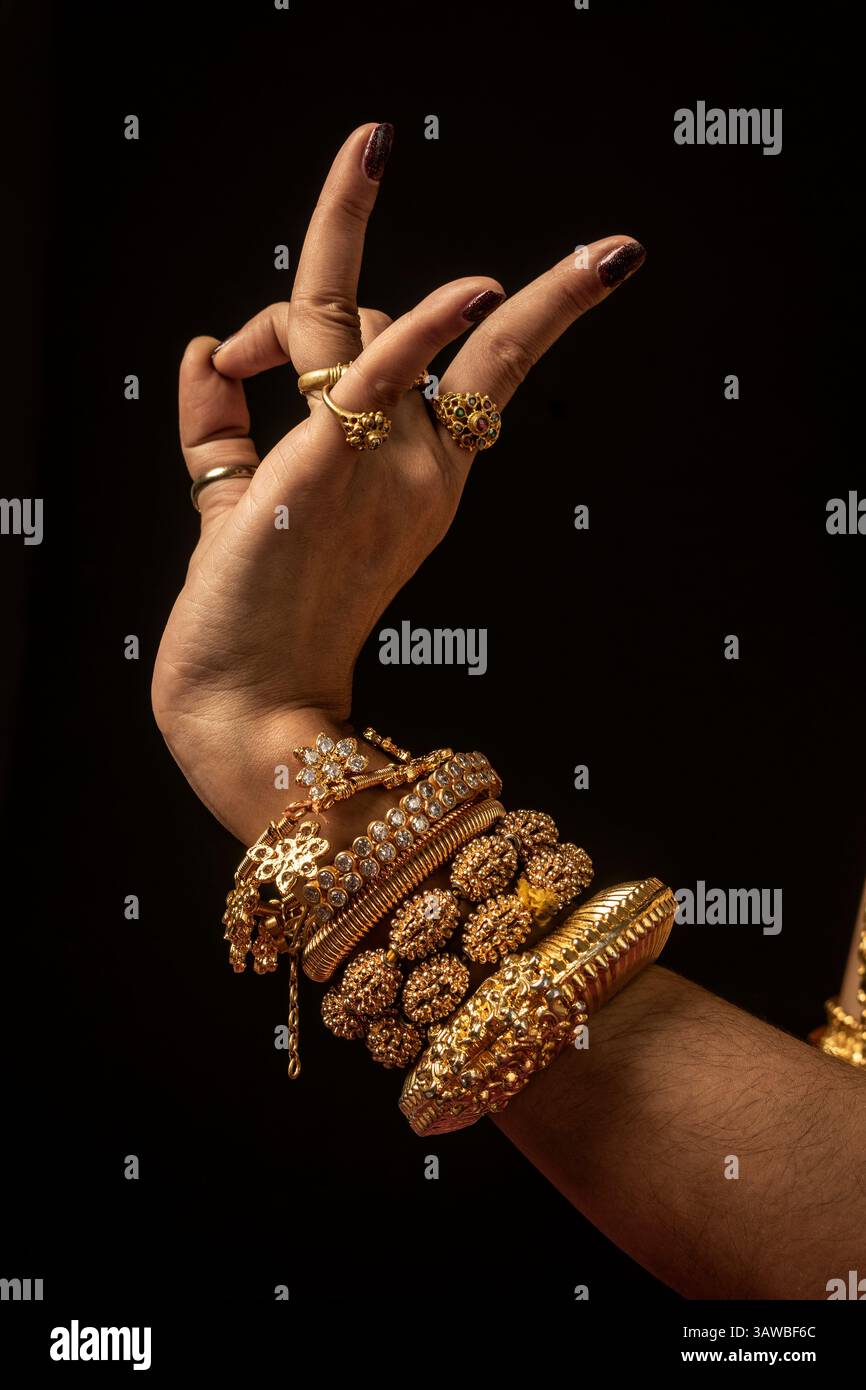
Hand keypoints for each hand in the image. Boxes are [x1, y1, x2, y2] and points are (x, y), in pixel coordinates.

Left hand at [152, 121, 644, 842]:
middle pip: (404, 324)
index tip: (554, 267)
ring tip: (306, 247)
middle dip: (377, 250)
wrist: (245, 712)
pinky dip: (424, 324)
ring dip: (329, 237)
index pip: (464, 371)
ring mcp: (388, 468)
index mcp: (410, 478)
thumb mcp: (232, 504)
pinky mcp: (334, 467)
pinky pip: (381, 370)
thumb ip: (221, 427)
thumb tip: (200, 343)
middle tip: (376, 144)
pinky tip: (470, 293)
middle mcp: (418, 467)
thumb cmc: (248, 619)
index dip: (492, 311)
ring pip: (361, 316)